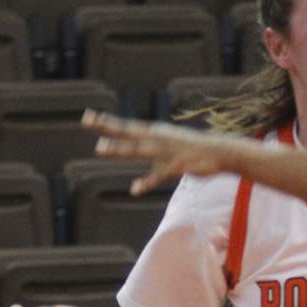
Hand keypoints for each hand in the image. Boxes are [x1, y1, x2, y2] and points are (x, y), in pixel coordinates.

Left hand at [82, 111, 234, 193]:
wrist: (221, 152)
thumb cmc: (195, 150)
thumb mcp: (172, 143)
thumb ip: (156, 147)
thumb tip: (147, 147)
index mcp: (155, 133)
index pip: (126, 127)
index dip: (106, 122)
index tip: (87, 116)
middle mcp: (157, 139)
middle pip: (126, 132)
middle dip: (106, 127)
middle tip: (85, 120)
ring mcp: (165, 152)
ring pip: (137, 150)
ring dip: (118, 149)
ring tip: (99, 149)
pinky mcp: (176, 166)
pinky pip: (158, 175)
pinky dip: (146, 183)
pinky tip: (134, 190)